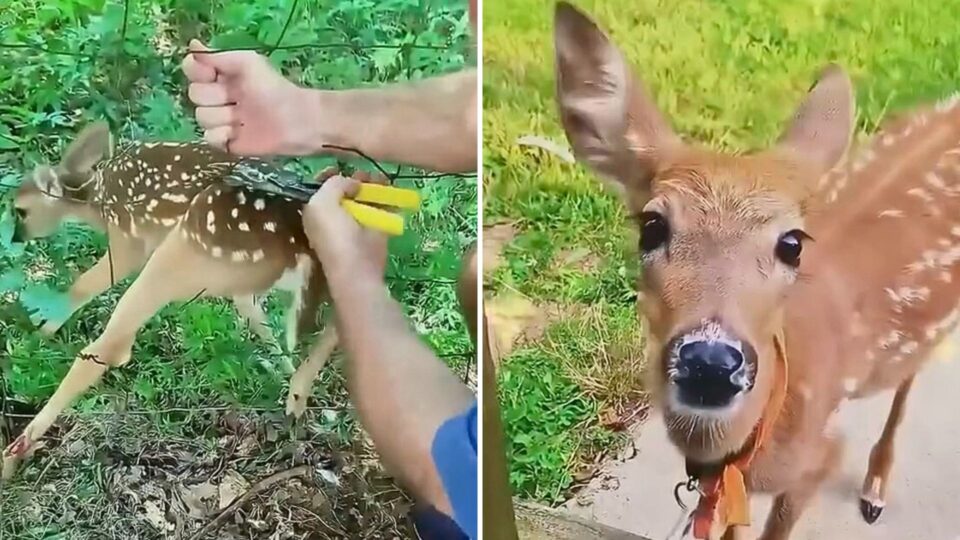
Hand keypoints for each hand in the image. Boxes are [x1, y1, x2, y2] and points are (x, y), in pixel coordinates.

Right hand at [181, 39, 312, 155]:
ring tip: (243, 117)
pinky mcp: (227, 142)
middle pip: (194, 94)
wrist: (295, 120)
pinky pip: (208, 138)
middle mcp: (219, 96)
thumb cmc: (273, 88)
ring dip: (222, 116)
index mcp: (222, 75)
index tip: (213, 74)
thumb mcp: (248, 63)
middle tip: (238, 98)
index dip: (197, 72)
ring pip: (201, 117)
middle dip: (215, 96)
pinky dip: (222, 135)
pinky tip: (239, 132)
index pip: (192, 70)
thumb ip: (218, 56)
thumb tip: (191, 46)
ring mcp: (222, 120)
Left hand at [303, 169, 388, 281]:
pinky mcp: (375, 231)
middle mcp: (334, 215)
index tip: (346, 165)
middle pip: (346, 190)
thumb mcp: (323, 202)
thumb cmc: (335, 235)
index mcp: (315, 209)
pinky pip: (382, 210)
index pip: (322, 185)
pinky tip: (394, 192)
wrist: (357, 269)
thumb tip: (352, 182)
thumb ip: (334, 183)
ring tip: (384, 179)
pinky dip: (389, 201)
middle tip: (369, 173)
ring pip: (365, 198)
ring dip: (375, 187)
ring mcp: (356, 223)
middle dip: (357, 179)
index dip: (333, 173)